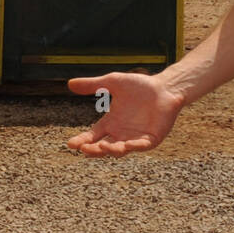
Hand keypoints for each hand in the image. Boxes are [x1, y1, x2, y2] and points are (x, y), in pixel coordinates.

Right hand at [66, 72, 184, 157]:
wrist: (164, 87)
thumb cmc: (139, 86)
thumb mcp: (112, 82)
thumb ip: (93, 85)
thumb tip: (69, 84)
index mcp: (110, 123)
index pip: (93, 136)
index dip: (82, 141)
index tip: (71, 144)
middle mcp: (121, 134)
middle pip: (103, 147)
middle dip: (94, 150)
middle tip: (84, 149)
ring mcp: (135, 138)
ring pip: (120, 150)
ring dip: (112, 150)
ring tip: (103, 147)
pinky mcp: (151, 139)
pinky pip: (141, 146)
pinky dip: (134, 147)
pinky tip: (126, 146)